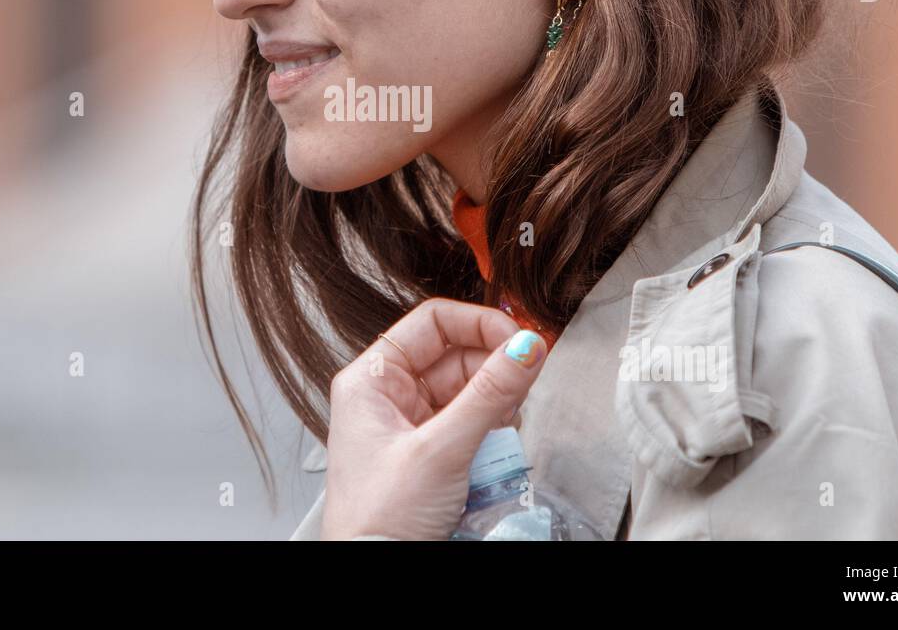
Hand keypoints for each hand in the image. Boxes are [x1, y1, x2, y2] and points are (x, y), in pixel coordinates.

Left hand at [318, 298, 548, 539]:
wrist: (373, 574)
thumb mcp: (442, 450)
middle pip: (456, 356)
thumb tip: (526, 347)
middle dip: (493, 373)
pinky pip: (470, 426)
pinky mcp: (429, 453)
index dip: (478, 324)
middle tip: (522, 387)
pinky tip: (494, 452)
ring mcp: (409, 425)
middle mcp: (388, 395)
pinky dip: (489, 435)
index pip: (432, 323)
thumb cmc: (379, 520)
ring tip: (502, 431)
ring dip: (494, 408)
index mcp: (372, 379)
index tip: (519, 339)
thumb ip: (490, 395)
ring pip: (468, 393)